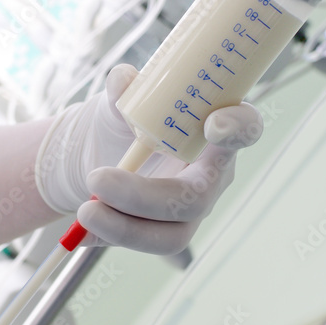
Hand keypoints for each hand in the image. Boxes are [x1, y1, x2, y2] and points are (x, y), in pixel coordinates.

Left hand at [36, 64, 262, 254]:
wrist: (100, 151)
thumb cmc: (125, 118)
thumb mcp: (120, 99)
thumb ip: (122, 87)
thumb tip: (123, 80)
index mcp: (214, 132)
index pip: (246, 129)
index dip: (239, 128)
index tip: (212, 125)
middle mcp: (210, 176)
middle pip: (195, 198)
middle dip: (144, 196)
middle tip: (97, 179)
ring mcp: (190, 211)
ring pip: (172, 235)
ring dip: (124, 227)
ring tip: (84, 210)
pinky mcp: (163, 234)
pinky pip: (142, 244)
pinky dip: (107, 237)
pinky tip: (80, 233)